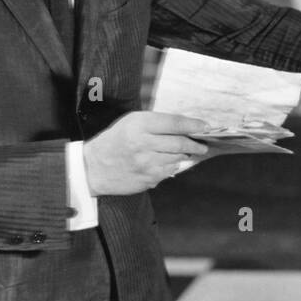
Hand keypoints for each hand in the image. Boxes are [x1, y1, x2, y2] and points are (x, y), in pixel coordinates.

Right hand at [83, 111, 210, 195]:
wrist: (94, 167)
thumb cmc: (116, 140)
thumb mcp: (132, 122)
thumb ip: (158, 123)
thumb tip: (187, 127)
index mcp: (139, 125)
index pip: (175, 122)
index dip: (194, 125)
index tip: (206, 127)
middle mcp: (143, 143)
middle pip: (181, 142)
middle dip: (196, 143)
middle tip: (202, 144)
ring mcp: (146, 163)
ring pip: (178, 158)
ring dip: (186, 155)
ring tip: (186, 152)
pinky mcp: (148, 178)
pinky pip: (170, 170)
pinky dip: (173, 165)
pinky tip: (168, 162)